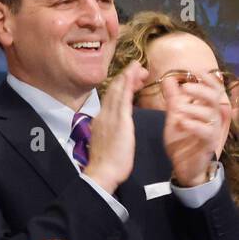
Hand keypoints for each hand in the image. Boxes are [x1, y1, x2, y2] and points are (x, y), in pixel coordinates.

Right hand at [84, 63, 145, 193]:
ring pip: (118, 91)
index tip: (132, 78)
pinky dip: (128, 86)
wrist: (103, 173)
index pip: (111, 98)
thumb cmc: (107, 164)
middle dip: (125, 76)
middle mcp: (104, 115)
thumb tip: (112, 127)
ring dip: (127, 76)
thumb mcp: (107, 142)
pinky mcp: (120, 122)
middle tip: (137, 66)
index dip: (121, 85)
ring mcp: (110, 117)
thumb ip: (109, 131)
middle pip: (114, 90)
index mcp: (101, 120)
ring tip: (137, 66)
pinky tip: (133, 76)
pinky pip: (124, 99)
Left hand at [162, 72, 231, 186]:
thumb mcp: (175, 115)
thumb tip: (168, 79)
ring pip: (211, 114)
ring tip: (178, 108)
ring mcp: (212, 131)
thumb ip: (173, 98)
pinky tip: (182, 122)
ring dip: (194, 108)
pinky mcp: (208, 144)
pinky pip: (206, 132)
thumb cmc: (182, 139)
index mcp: (206, 108)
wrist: (184, 165)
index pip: (214, 89)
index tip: (195, 71)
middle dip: (201, 90)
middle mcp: (213, 118)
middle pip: (215, 98)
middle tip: (184, 87)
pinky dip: (194, 125)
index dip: (207, 79)